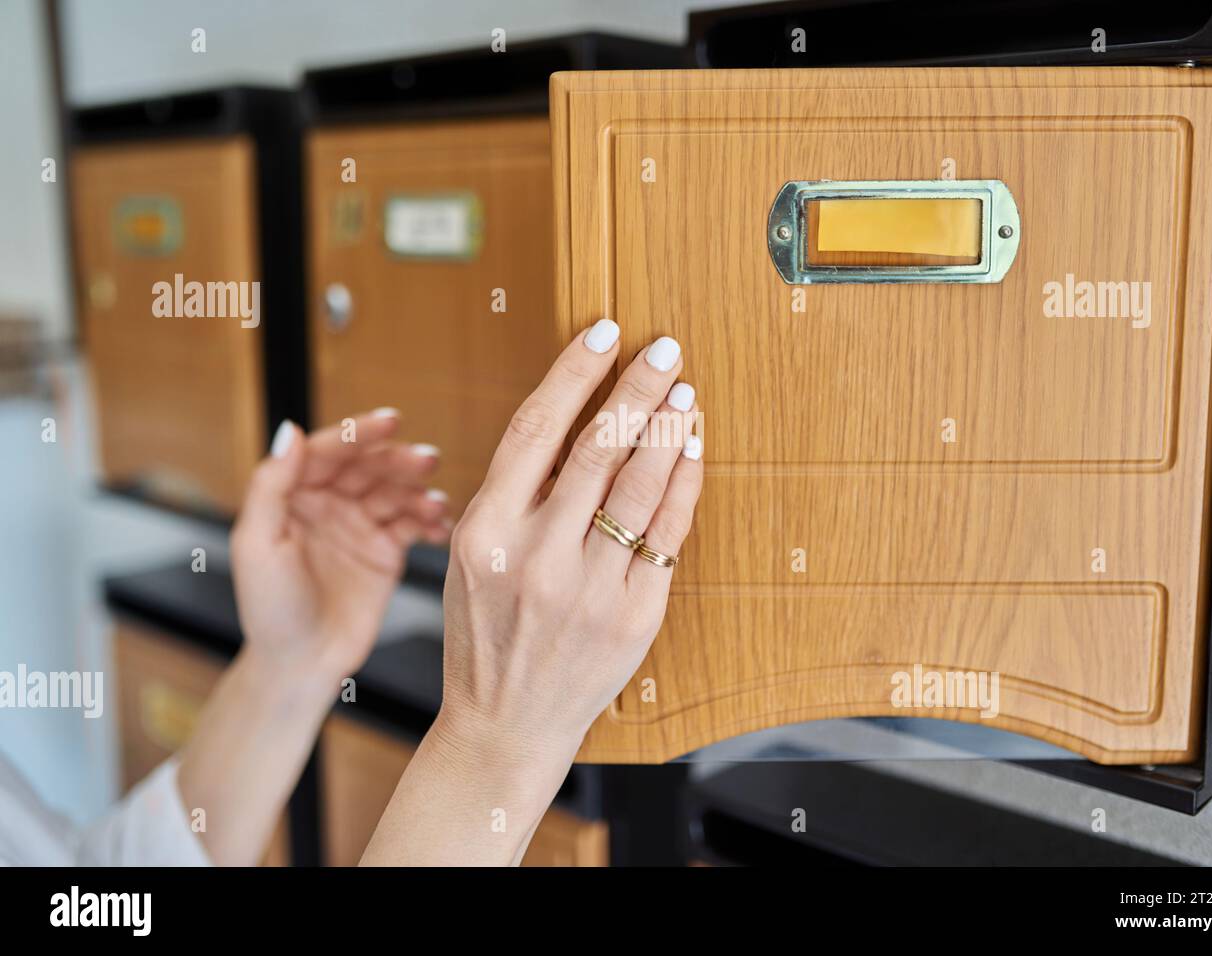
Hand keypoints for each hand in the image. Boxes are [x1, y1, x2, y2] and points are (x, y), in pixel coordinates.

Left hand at [229, 409, 450, 683]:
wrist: (302, 664)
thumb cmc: (270, 608)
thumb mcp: (257, 544)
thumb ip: (271, 485)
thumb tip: (290, 429)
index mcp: (293, 495)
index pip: (327, 451)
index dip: (358, 433)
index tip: (392, 422)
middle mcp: (329, 503)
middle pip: (368, 467)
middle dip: (398, 460)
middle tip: (426, 460)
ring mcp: (360, 526)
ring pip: (395, 492)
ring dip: (418, 490)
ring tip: (435, 502)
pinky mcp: (386, 551)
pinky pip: (413, 524)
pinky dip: (431, 520)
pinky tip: (442, 523)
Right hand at [438, 320, 702, 763]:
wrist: (506, 722)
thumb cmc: (486, 632)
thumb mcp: (473, 555)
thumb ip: (516, 492)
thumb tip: (579, 417)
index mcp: (486, 531)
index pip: (537, 428)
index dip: (575, 372)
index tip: (604, 331)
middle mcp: (537, 555)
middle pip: (599, 447)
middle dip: (638, 387)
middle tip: (664, 349)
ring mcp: (590, 587)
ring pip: (642, 484)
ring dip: (669, 427)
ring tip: (683, 392)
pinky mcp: (635, 613)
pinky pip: (669, 532)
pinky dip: (685, 483)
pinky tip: (691, 450)